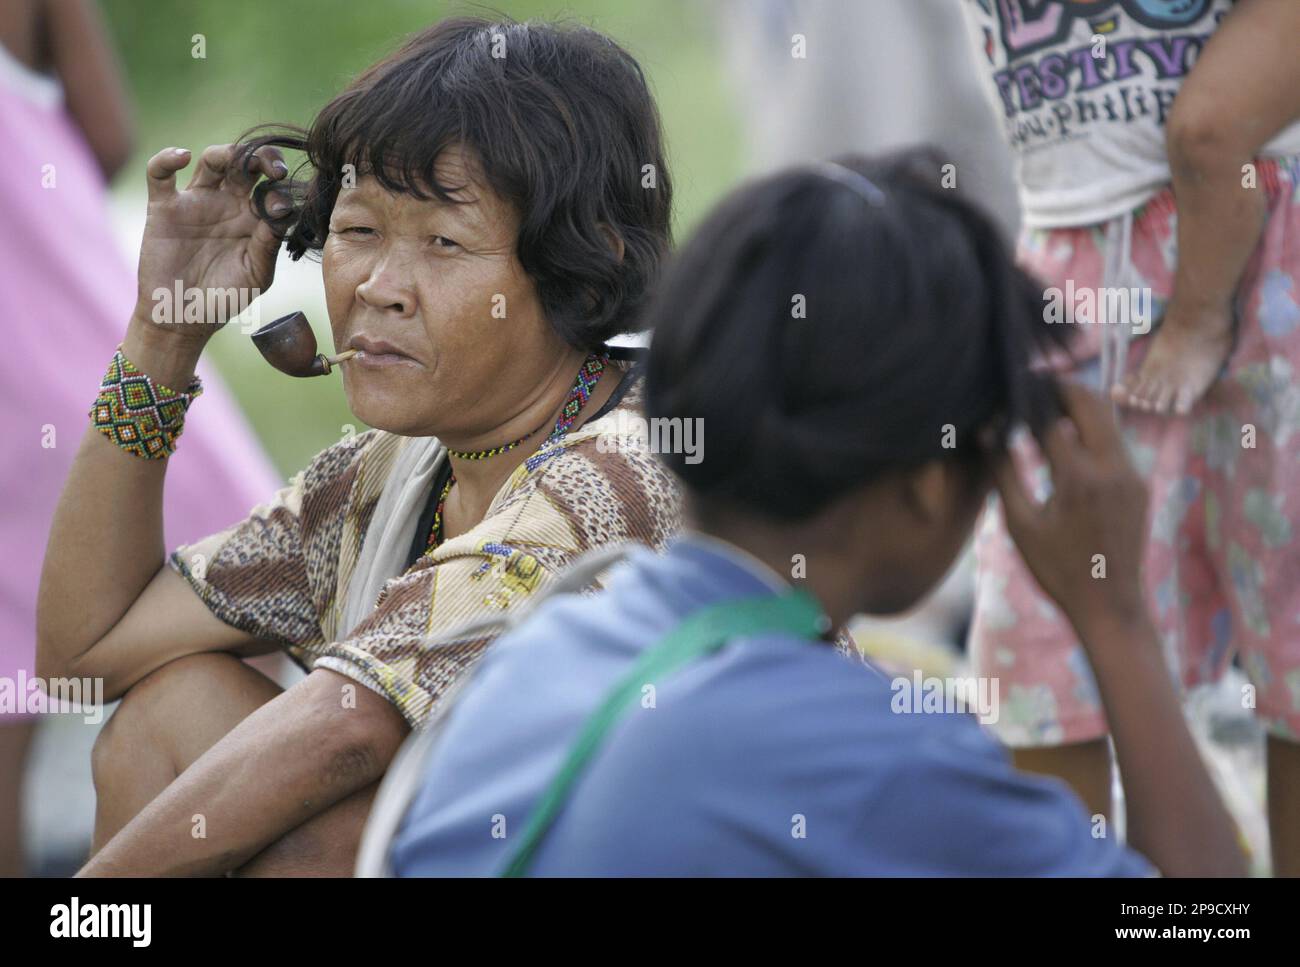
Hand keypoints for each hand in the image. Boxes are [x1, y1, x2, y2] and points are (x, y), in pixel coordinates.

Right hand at [132, 143, 290, 341]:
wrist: (184, 317)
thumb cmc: (225, 297)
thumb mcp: (256, 274)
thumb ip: (269, 243)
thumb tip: (284, 209)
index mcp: (255, 218)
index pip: (271, 190)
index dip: (280, 192)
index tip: (283, 207)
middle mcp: (228, 204)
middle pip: (246, 165)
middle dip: (262, 159)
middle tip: (274, 168)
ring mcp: (197, 202)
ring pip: (212, 161)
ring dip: (226, 153)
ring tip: (237, 159)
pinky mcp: (164, 206)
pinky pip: (160, 173)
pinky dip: (167, 158)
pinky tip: (182, 156)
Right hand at [994, 383, 1150, 642]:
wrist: (1110, 605)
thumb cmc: (1056, 569)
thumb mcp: (1020, 523)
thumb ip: (1003, 472)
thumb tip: (986, 431)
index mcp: (1078, 478)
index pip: (1052, 418)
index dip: (1029, 400)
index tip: (1010, 390)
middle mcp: (1112, 469)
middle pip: (1091, 404)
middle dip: (1063, 389)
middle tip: (1035, 386)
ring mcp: (1132, 476)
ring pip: (1108, 420)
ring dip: (1080, 408)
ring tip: (1048, 407)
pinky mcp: (1140, 485)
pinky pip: (1115, 444)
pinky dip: (1091, 432)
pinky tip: (1069, 440)